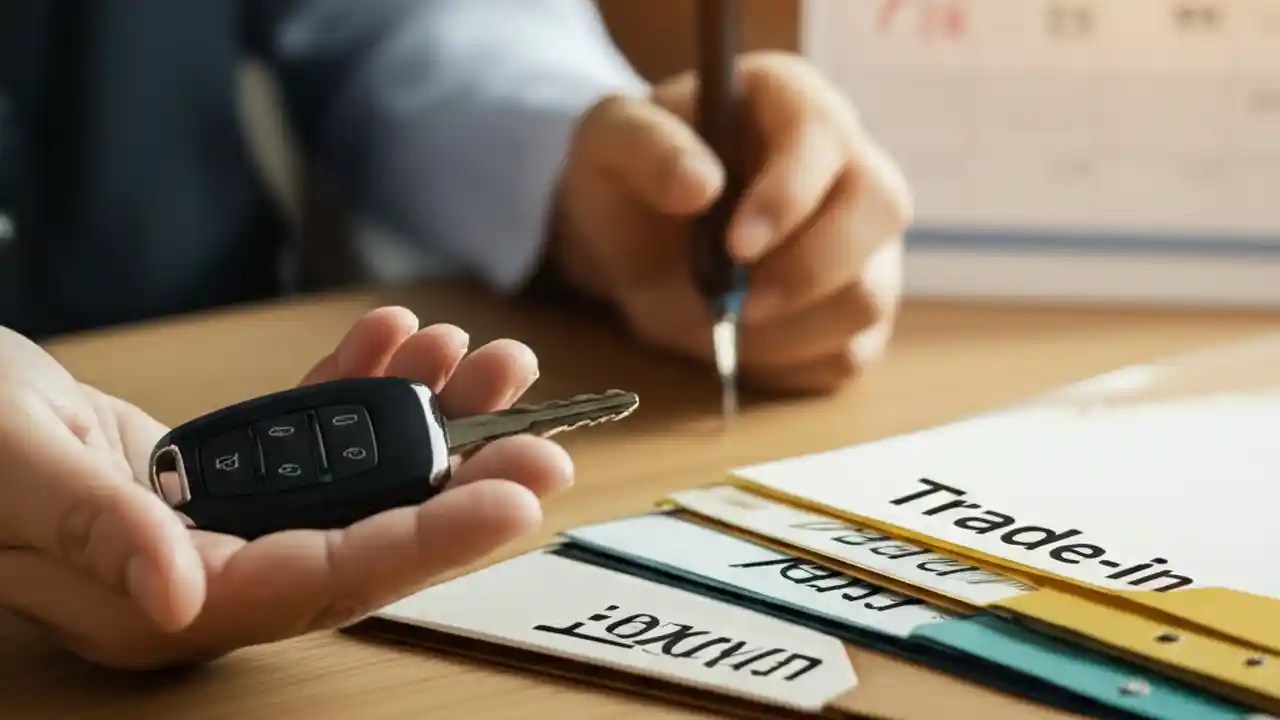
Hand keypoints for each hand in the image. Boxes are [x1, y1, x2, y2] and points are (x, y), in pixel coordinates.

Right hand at [0, 307, 570, 669]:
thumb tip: (182, 592)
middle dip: (461, 485)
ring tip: (485, 360)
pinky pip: (309, 434)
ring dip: (424, 418)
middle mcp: (207, 572)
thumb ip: (95, 529)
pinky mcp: (219, 471)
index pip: (320, 579)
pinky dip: (357, 384)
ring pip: (353, 481)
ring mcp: (219, 522)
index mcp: (158, 603)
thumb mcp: (9, 468)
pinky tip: (399, 338)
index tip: (512, 501)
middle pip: (365, 537)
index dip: (425, 543)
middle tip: (543, 439)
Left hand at [551, 52, 911, 393]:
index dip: (789, 196)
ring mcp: (865, 243)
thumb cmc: (630, 177)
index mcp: (792, 103)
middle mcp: (849, 165)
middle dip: (806, 271)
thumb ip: (645, 147)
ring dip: (786, 330)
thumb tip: (700, 184)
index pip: (824, 138)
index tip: (735, 246)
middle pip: (882, 210)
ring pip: (869, 295)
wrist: (636, 241)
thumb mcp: (609, 142)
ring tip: (719, 320)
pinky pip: (848, 353)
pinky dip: (785, 363)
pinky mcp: (856, 310)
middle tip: (736, 304)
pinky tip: (740, 340)